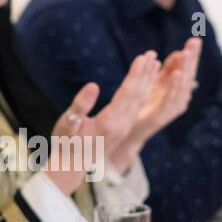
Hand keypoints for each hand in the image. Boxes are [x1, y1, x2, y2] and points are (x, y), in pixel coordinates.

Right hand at [45, 52, 158, 194]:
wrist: (71, 168)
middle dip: (146, 73)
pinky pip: (137, 107)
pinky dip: (143, 91)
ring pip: (140, 101)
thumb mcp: (67, 124)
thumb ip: (80, 105)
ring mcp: (124, 128)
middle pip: (138, 95)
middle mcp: (121, 125)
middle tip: (152, 54)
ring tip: (154, 63)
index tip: (142, 57)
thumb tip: (92, 85)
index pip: (127, 93)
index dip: (135, 74)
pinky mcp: (122, 129)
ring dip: (147, 81)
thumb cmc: (66, 144)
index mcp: (109, 122)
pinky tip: (146, 82)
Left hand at [125, 37, 200, 147]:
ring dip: (185, 69)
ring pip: (181, 87)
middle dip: (191, 59)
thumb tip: (180, 53)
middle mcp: (178, 99)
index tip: (196, 39)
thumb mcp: (156, 84)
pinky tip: (177, 74)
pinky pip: (170, 100)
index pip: (187, 70)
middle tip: (194, 42)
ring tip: (186, 54)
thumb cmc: (144, 107)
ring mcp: (171, 109)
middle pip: (188, 76)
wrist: (130, 133)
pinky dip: (175, 86)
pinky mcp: (161, 117)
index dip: (192, 56)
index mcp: (176, 90)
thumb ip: (168, 69)